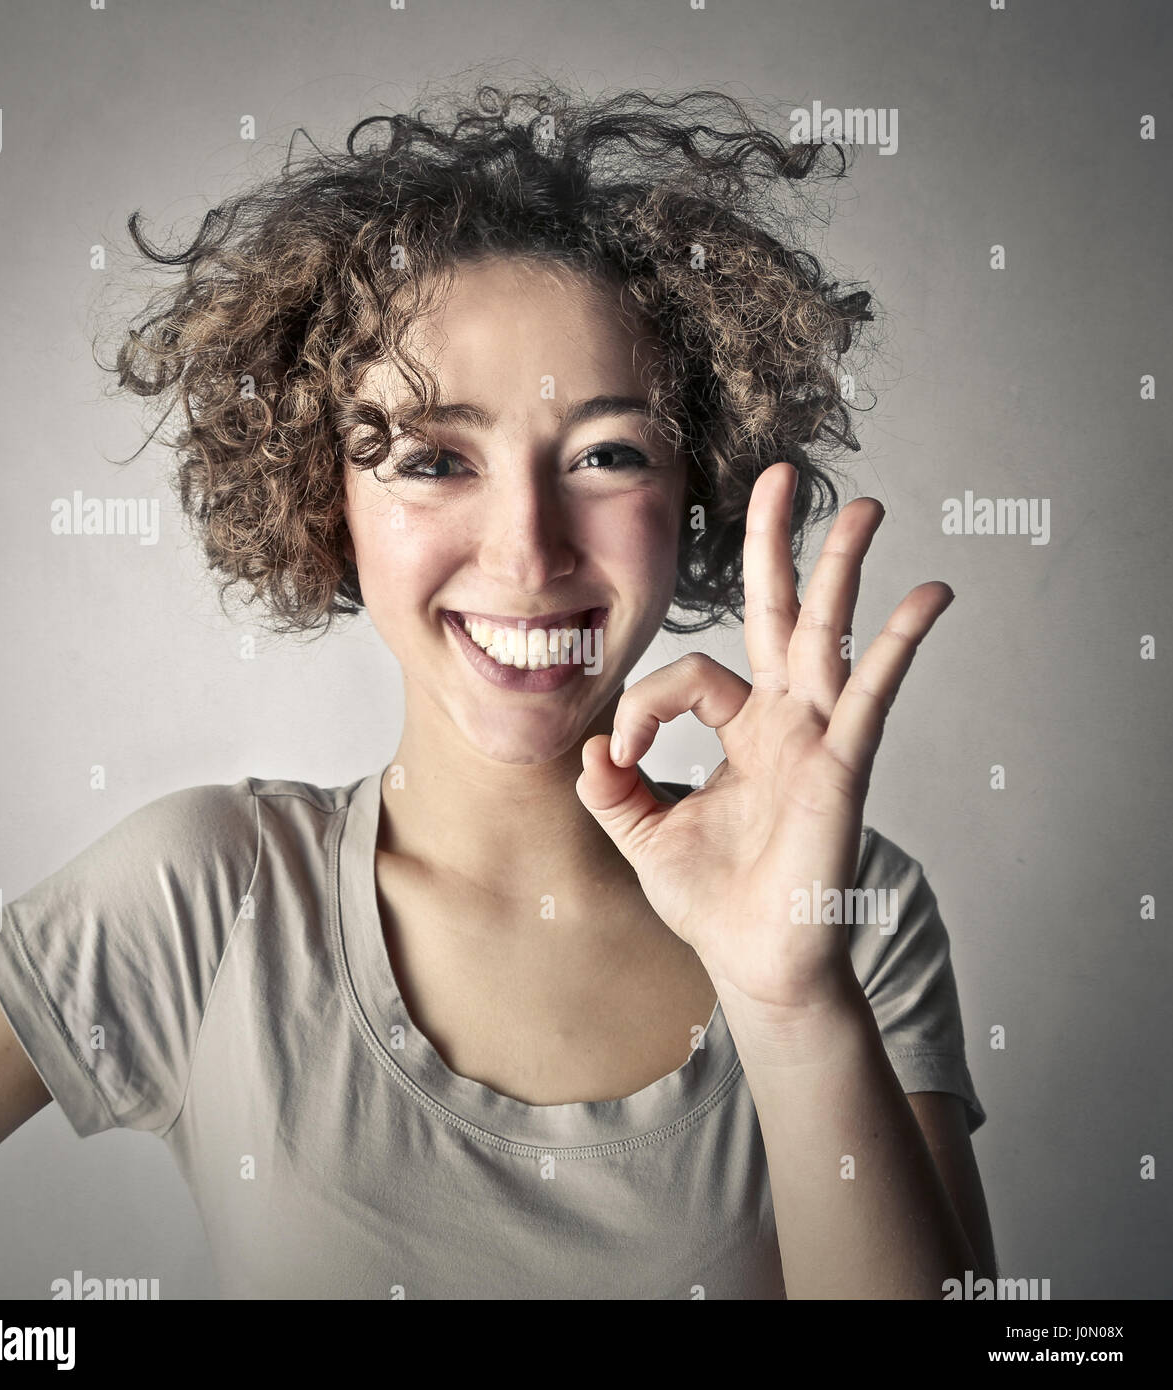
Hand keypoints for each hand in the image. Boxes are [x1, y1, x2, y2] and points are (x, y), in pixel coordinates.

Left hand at [576, 461, 954, 1012]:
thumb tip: (593, 745)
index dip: (645, 704)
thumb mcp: (643, 835)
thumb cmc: (712, 901)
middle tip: (779, 477)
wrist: (756, 965)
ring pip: (828, 636)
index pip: (691, 676)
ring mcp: (816, 738)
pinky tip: (926, 598)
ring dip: (842, 570)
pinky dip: (896, 646)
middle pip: (779, 615)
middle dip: (777, 547)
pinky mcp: (842, 767)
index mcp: (740, 729)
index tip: (620, 758)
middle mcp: (783, 722)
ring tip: (862, 507)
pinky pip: (870, 697)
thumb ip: (613, 787)